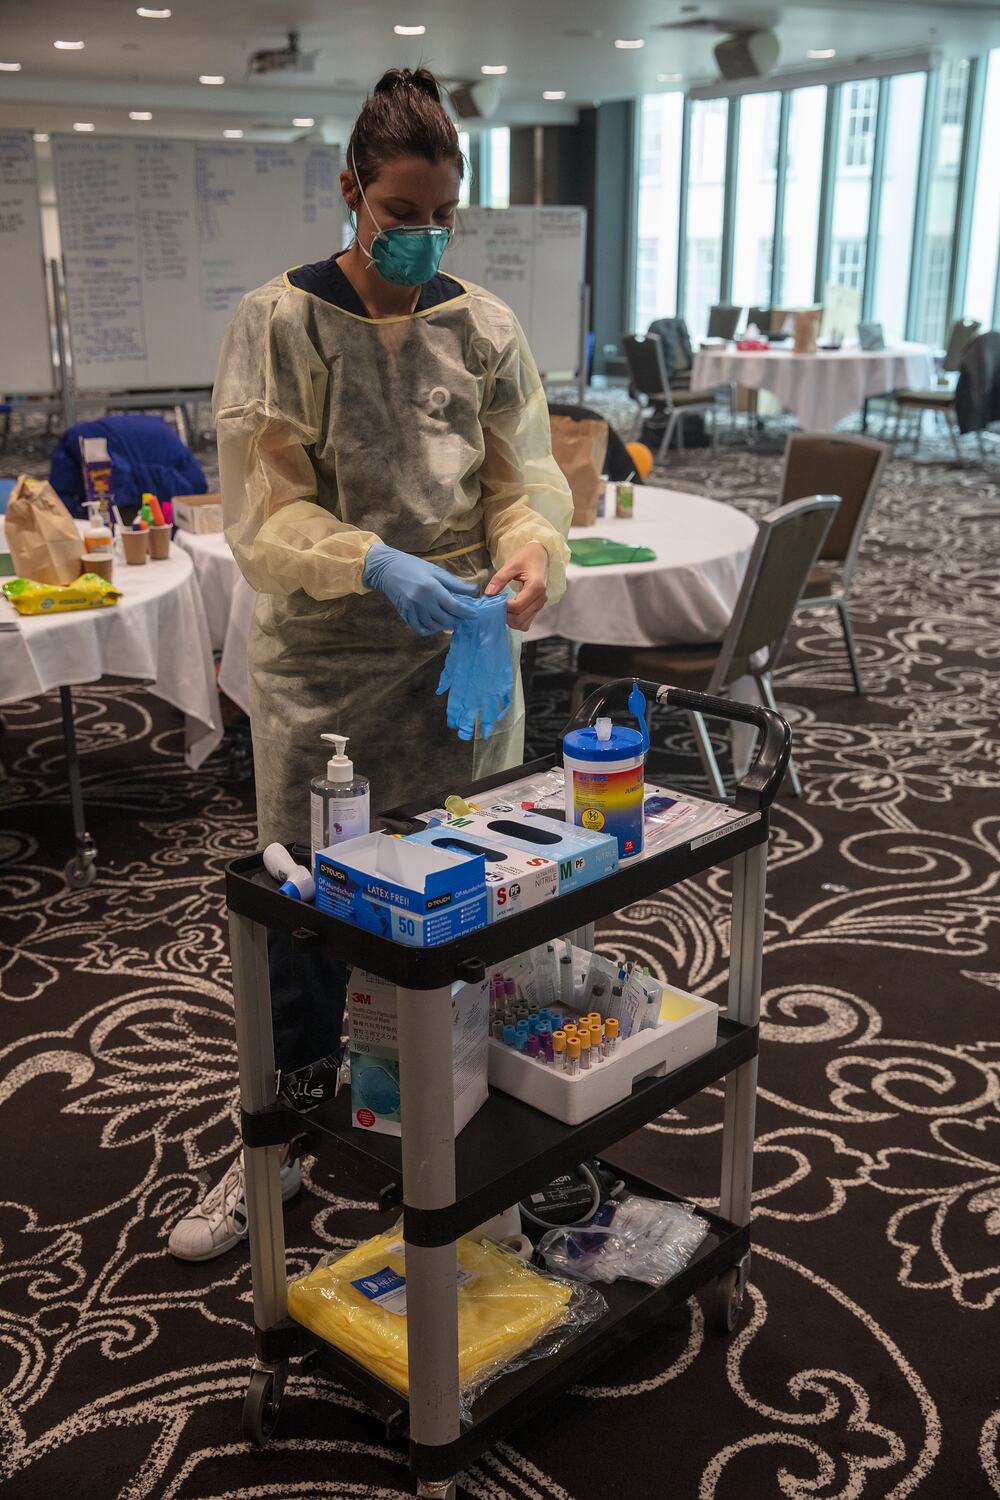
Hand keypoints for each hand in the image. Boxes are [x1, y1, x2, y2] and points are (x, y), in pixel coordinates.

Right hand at [362, 544, 478, 635]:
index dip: (466, 613)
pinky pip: (420, 628)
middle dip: (458, 620)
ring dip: (446, 626)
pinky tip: (437, 625)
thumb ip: (455, 583)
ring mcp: (412, 609)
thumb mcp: (436, 571)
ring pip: (434, 626)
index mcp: (431, 588)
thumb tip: (475, 590)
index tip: (474, 615)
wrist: (388, 569)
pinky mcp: (405, 614)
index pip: (454, 606)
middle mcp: (422, 601)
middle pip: (445, 619)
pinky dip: (431, 630)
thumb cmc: (414, 567)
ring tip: (452, 620)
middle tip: (463, 617)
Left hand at [485, 541, 548, 631]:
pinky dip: (516, 620)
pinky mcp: (538, 607)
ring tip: (501, 607)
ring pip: (523, 623)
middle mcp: (541, 598)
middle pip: (520, 617)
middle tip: (495, 604)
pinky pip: (526, 622)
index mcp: (536, 587)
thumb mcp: (511, 564)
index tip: (493, 600)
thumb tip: (488, 594)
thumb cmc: (526, 557)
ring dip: (510, 620)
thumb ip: (499, 579)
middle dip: (505, 614)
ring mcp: (541, 604)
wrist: (540, 555)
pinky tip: (509, 610)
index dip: (503, 607)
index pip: (517, 606)